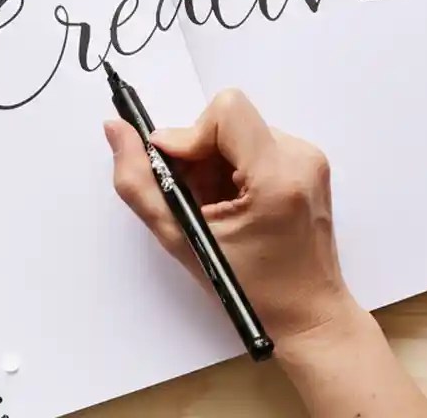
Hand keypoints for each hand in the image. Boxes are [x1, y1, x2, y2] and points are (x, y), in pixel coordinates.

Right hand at [104, 88, 355, 341]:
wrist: (307, 314)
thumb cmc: (250, 290)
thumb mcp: (182, 241)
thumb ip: (140, 183)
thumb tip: (117, 130)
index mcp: (277, 177)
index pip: (227, 111)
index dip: (189, 134)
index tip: (174, 168)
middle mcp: (301, 159)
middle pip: (229, 122)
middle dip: (200, 156)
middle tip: (196, 200)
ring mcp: (309, 160)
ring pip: (239, 132)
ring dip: (215, 164)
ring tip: (217, 209)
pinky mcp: (309, 165)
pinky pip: (257, 144)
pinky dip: (234, 169)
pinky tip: (235, 206)